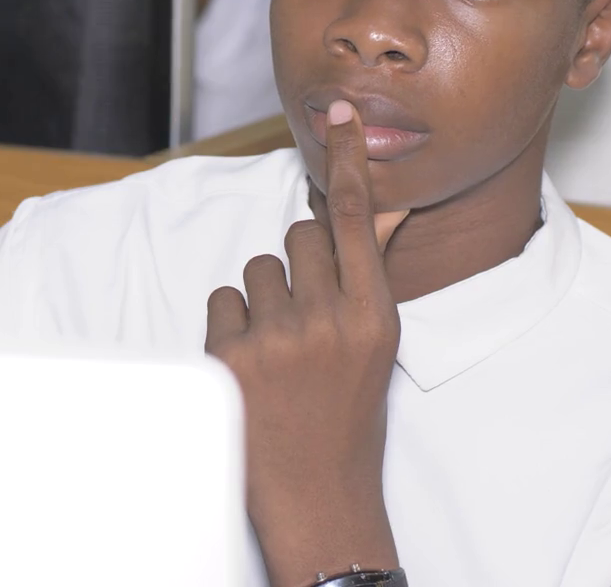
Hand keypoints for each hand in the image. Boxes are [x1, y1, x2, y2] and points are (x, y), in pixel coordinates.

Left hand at [205, 100, 402, 585]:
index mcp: (375, 315)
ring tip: (279, 351)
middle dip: (297, 266)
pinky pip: (222, 302)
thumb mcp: (374, 344)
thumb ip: (372, 274)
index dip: (349, 160)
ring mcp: (279, 337)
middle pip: (299, 236)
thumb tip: (388, 209)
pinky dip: (231, 328)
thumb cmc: (347, 417)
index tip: (341, 112)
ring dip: (261, 300)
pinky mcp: (232, 355)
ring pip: (256, 268)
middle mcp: (330, 320)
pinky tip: (251, 366)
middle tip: (304, 315)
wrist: (318, 496)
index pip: (360, 218)